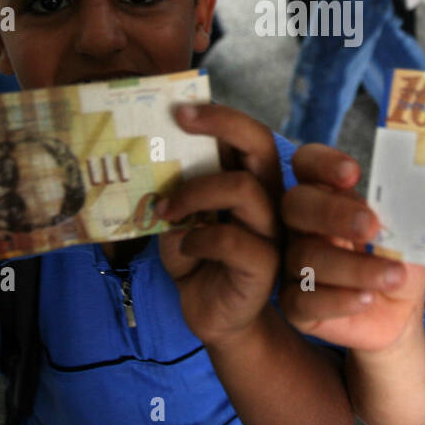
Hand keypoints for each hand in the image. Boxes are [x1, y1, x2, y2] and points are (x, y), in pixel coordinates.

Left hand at [157, 104, 282, 347]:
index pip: (249, 135)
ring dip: (194, 193)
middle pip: (261, 143)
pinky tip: (183, 250)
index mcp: (251, 181)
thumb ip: (176, 188)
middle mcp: (269, 199)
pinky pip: (229, 239)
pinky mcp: (264, 266)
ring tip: (166, 209)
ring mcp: (271, 231)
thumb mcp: (180, 216)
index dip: (220, 115)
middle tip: (179, 120)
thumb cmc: (196, 259)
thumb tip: (153, 154)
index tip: (180, 108)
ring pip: (242, 188)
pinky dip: (195, 239)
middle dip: (222, 123)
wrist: (211, 316)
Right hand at [280, 145, 424, 352]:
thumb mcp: (410, 228)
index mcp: (328, 194)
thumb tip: (414, 178)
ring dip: (354, 267)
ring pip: (306, 257)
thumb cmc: (401, 259)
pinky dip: (339, 300)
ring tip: (394, 276)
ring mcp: (293, 264)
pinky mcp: (296, 305)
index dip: (322, 163)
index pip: (306, 164)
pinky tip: (368, 299)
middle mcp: (302, 225)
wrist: (401, 312)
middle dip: (332, 212)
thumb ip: (404, 203)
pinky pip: (304, 300)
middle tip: (371, 226)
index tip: (352, 173)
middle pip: (295, 204)